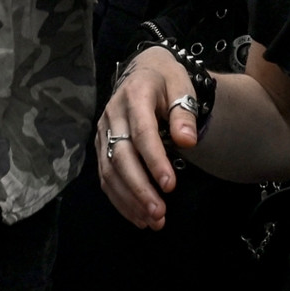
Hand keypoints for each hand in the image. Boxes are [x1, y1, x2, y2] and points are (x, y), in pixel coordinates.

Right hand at [94, 47, 195, 230]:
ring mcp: (103, 132)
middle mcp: (113, 115)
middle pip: (122, 158)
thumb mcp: (181, 85)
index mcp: (135, 96)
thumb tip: (188, 142)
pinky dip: (120, 199)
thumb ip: (184, 112)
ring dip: (130, 200)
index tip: (170, 185)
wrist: (143, 69)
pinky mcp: (101, 146)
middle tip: (159, 213)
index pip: (142, 133)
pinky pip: (105, 177)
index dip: (154, 161)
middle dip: (140, 189)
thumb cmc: (165, 80)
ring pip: (110, 172)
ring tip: (153, 221)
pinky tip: (138, 216)